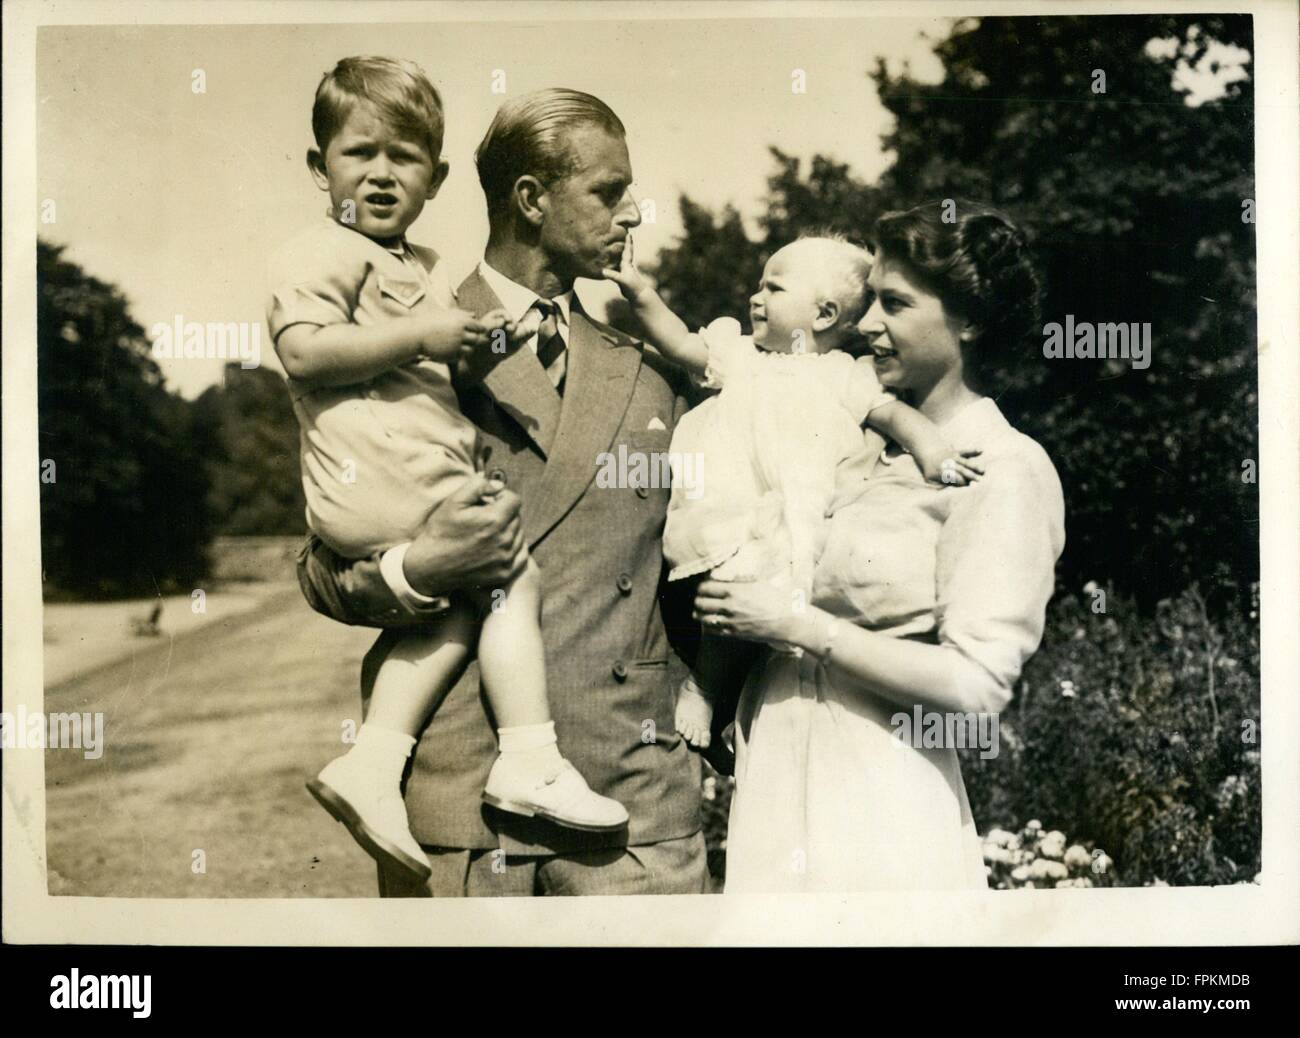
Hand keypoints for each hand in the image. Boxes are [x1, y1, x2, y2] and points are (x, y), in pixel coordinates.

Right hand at [402, 473, 524, 593]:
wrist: (430, 567)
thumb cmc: (441, 531)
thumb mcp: (454, 502)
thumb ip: (478, 486)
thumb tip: (499, 485)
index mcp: (493, 520)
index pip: (514, 500)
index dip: (502, 496)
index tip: (489, 501)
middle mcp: (504, 540)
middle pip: (517, 518)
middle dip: (504, 514)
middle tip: (484, 518)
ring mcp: (505, 559)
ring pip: (519, 535)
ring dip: (508, 531)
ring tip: (487, 533)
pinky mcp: (505, 573)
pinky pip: (521, 555)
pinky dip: (512, 549)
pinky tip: (496, 547)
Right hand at [418, 308, 492, 361]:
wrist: (416, 334)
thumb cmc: (430, 322)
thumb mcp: (446, 314)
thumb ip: (461, 314)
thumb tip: (474, 315)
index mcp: (461, 321)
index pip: (480, 327)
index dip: (479, 330)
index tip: (475, 331)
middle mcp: (460, 333)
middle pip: (476, 339)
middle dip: (472, 340)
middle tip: (466, 339)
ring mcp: (455, 345)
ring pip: (470, 350)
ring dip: (466, 348)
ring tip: (457, 345)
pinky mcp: (450, 355)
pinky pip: (460, 357)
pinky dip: (458, 355)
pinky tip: (450, 350)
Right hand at [601, 234, 653, 303]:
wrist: (638, 296)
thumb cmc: (632, 287)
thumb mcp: (622, 281)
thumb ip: (613, 275)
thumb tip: (602, 271)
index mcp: (627, 264)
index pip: (627, 250)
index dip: (628, 242)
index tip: (628, 232)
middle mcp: (626, 266)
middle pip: (624, 252)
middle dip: (622, 244)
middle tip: (621, 235)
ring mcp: (624, 271)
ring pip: (619, 259)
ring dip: (617, 253)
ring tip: (612, 246)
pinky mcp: (621, 277)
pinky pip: (615, 267)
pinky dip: (612, 263)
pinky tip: (608, 263)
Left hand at [693, 578, 809, 646]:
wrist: (787, 621)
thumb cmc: (775, 599)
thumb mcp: (757, 583)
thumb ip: (737, 580)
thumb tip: (722, 575)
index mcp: (734, 591)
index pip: (704, 587)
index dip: (701, 587)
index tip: (703, 586)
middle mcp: (729, 606)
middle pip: (699, 602)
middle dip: (698, 599)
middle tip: (701, 598)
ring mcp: (730, 621)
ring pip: (702, 617)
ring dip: (700, 612)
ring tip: (703, 610)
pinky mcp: (734, 633)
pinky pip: (712, 629)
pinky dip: (708, 624)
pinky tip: (712, 620)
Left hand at [916, 444, 983, 485]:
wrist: (927, 455)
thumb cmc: (930, 472)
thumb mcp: (930, 481)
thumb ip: (938, 486)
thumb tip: (948, 488)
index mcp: (943, 472)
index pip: (955, 478)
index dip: (961, 482)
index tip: (968, 484)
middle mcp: (949, 464)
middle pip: (961, 470)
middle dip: (970, 475)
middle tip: (979, 480)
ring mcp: (953, 458)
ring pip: (965, 462)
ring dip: (974, 466)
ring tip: (983, 471)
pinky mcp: (957, 452)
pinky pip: (965, 451)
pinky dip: (972, 451)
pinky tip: (981, 450)